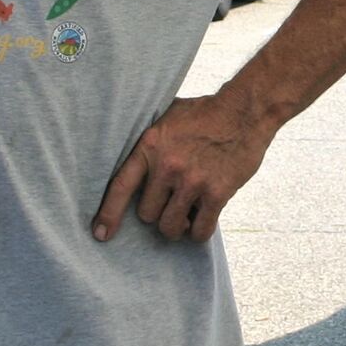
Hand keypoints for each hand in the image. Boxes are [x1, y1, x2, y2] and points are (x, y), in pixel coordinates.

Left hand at [92, 94, 272, 243]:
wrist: (245, 111)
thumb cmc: (204, 113)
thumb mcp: (167, 117)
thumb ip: (150, 141)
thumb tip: (131, 159)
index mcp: (150, 146)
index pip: (121, 186)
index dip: (109, 214)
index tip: (100, 234)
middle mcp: (168, 166)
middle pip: (147, 214)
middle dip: (157, 213)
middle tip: (170, 204)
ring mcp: (192, 181)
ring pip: (170, 227)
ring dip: (177, 226)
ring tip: (186, 215)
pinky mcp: (217, 193)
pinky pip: (200, 231)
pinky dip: (199, 232)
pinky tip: (202, 221)